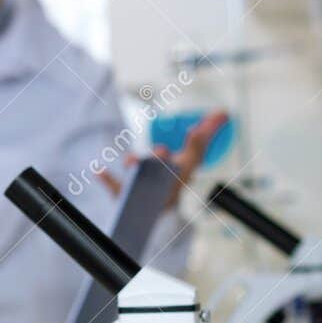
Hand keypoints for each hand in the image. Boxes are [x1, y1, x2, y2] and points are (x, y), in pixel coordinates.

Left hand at [100, 109, 229, 209]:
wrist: (155, 211)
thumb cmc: (173, 179)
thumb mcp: (191, 157)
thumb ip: (204, 135)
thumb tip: (224, 112)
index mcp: (182, 171)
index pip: (192, 155)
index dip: (195, 142)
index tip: (194, 129)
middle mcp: (163, 181)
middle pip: (164, 169)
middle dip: (162, 159)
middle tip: (161, 151)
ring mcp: (144, 189)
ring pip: (141, 179)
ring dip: (136, 167)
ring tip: (132, 160)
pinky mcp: (123, 194)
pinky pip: (114, 188)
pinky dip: (106, 179)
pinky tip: (98, 170)